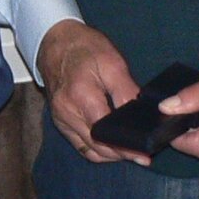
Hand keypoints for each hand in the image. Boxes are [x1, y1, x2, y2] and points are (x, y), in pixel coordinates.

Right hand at [36, 19, 145, 164]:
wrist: (56, 41)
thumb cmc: (86, 48)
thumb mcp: (113, 64)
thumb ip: (126, 92)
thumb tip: (141, 116)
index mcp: (81, 96)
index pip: (105, 132)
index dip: (125, 146)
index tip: (143, 155)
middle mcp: (67, 113)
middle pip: (96, 146)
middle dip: (120, 155)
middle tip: (142, 157)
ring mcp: (61, 120)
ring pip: (88, 150)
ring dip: (109, 155)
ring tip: (129, 153)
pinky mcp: (60, 122)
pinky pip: (80, 144)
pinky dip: (96, 150)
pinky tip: (111, 147)